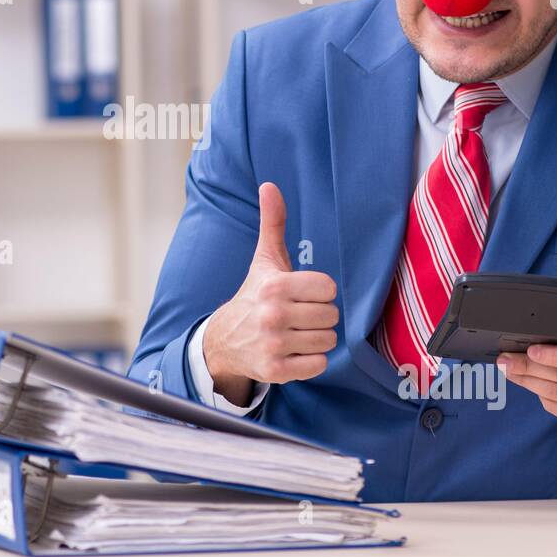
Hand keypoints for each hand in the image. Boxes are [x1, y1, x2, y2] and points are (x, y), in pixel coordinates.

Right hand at [202, 182, 339, 404]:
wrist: (224, 339)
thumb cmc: (254, 295)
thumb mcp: (264, 259)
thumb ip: (273, 223)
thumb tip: (269, 185)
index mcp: (275, 285)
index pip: (329, 289)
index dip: (319, 292)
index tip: (302, 294)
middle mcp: (273, 315)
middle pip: (331, 316)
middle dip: (319, 316)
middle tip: (298, 316)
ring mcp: (273, 344)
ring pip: (327, 341)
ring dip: (316, 339)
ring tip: (296, 333)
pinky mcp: (275, 370)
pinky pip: (318, 365)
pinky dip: (311, 361)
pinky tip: (294, 352)